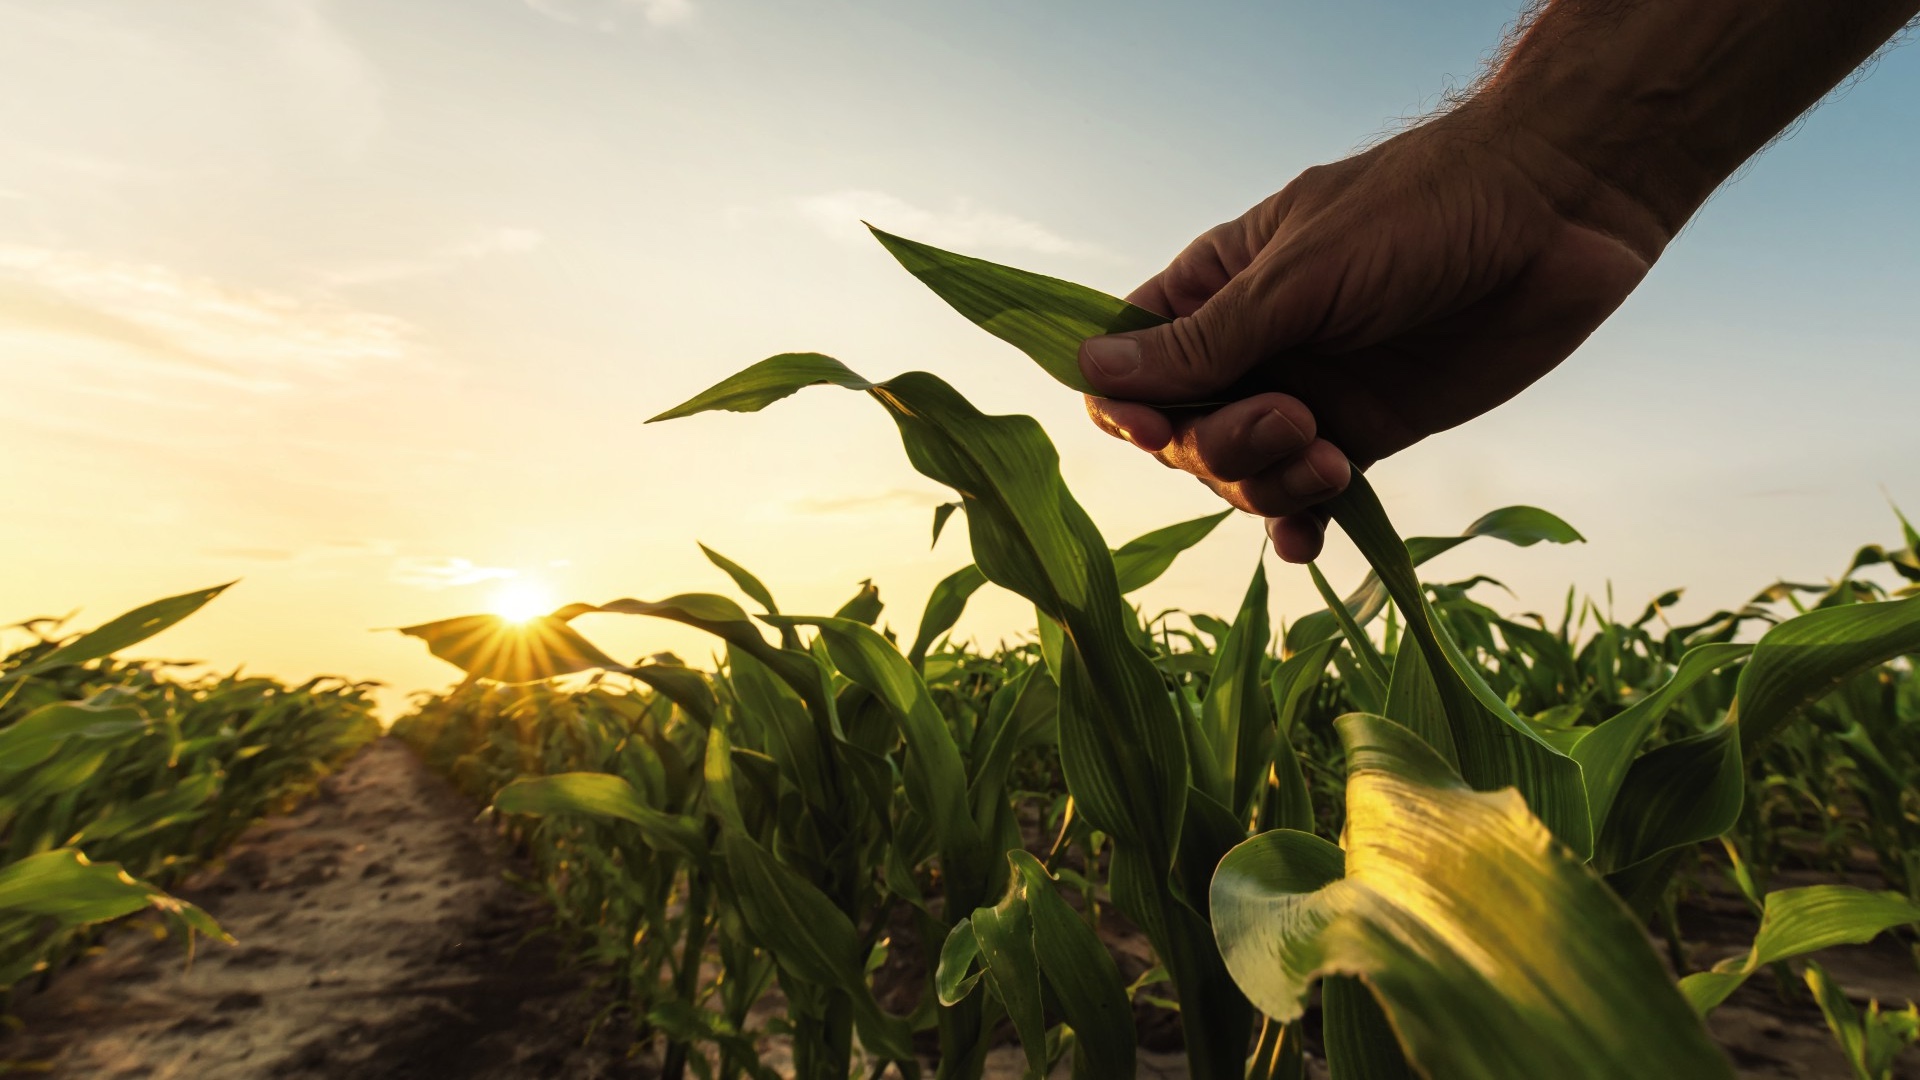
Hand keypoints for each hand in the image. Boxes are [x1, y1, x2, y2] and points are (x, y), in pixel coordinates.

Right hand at [1080, 110, 1664, 561]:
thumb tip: (1090, 375)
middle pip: (1180, 432)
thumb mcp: (1303, 274)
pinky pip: (1308, 498)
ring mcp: (1307, 394)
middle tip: (1291, 419)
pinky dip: (1298, 524)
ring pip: (1240, 473)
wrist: (1560, 214)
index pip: (1129, 361)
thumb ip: (1206, 339)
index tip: (1152, 425)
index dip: (1126, 405)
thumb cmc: (1423, 210)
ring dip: (1267, 485)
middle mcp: (1253, 346)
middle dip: (1219, 445)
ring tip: (1331, 461)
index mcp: (1217, 286)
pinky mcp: (1367, 433)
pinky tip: (1309, 540)